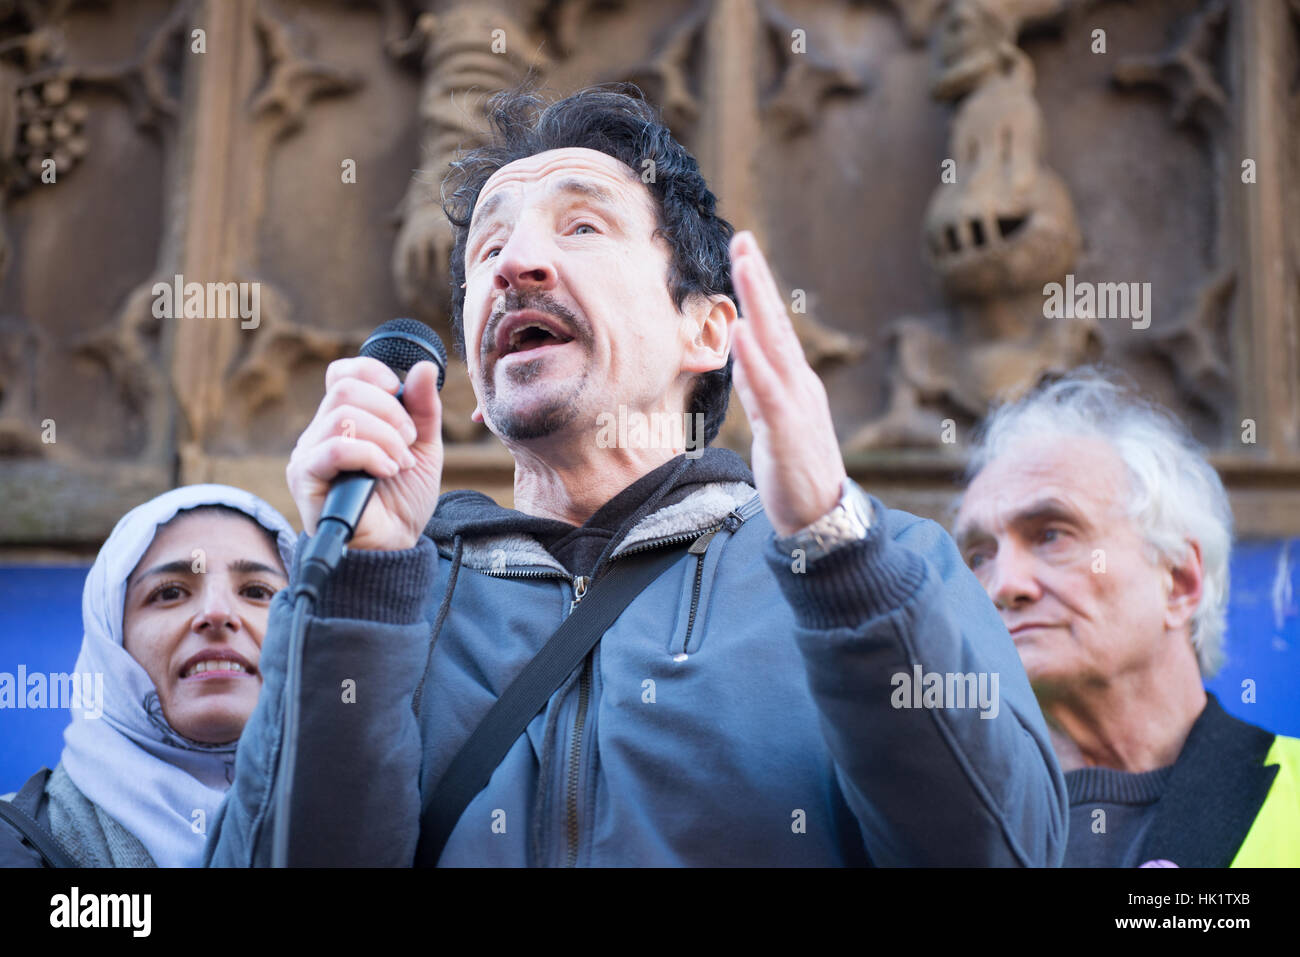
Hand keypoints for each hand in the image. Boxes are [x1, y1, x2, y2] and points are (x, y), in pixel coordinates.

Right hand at [286, 357, 442, 550]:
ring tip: (401, 465)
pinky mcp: (305, 478)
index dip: (371, 373)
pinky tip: (387, 472)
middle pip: (345, 389)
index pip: (342, 373)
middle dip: (390, 411)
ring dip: (385, 438)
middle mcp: (321, 432)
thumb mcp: (423, 448)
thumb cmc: (402, 499)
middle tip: (409, 442)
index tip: (399, 395)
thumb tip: (426, 367)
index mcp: (345, 419)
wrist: (394, 546)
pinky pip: (335, 449)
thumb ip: (423, 409)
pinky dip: (370, 455)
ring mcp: (309, 454)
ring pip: (342, 416)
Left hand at [728, 231, 846, 537]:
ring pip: (774, 344)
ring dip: (757, 302)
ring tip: (742, 264)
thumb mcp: (774, 424)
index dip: (760, 291)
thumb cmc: (797, 475)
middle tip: (744, 238)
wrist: (823, 521)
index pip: (774, 329)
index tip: (745, 253)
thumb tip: (742, 357)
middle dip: (759, 279)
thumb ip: (759, 390)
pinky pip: (767, 387)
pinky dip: (753, 357)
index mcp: (795, 384)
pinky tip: (739, 330)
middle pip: (777, 323)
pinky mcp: (787, 429)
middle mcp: (800, 385)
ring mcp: (796, 404)